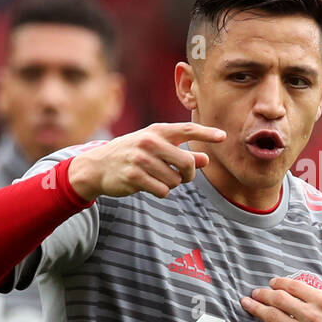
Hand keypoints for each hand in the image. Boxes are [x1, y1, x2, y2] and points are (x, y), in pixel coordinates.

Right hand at [67, 123, 224, 200]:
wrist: (98, 166)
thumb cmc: (133, 154)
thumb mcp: (156, 148)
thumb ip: (182, 153)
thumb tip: (206, 159)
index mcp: (157, 131)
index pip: (186, 129)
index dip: (206, 133)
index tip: (223, 136)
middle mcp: (150, 142)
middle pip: (188, 163)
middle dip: (188, 174)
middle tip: (181, 176)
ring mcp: (140, 159)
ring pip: (175, 180)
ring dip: (170, 184)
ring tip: (155, 177)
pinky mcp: (134, 177)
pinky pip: (163, 191)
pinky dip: (160, 191)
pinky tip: (148, 185)